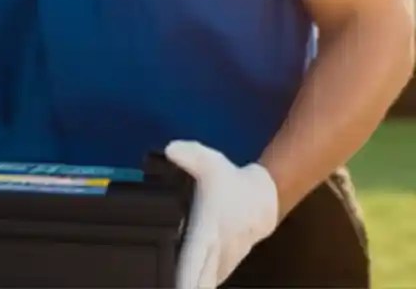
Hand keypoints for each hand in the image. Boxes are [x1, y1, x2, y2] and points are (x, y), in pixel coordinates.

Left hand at [166, 140, 279, 287]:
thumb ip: (187, 155)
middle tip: (160, 288)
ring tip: (166, 288)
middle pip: (198, 280)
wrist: (264, 198)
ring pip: (205, 281)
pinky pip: (209, 279)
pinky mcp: (225, 264)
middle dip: (182, 287)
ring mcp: (222, 261)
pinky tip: (182, 286)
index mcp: (207, 231)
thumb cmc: (231, 181)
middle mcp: (215, 252)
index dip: (183, 278)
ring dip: (190, 286)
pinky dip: (197, 284)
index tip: (173, 287)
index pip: (193, 261)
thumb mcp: (208, 161)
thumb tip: (169, 150)